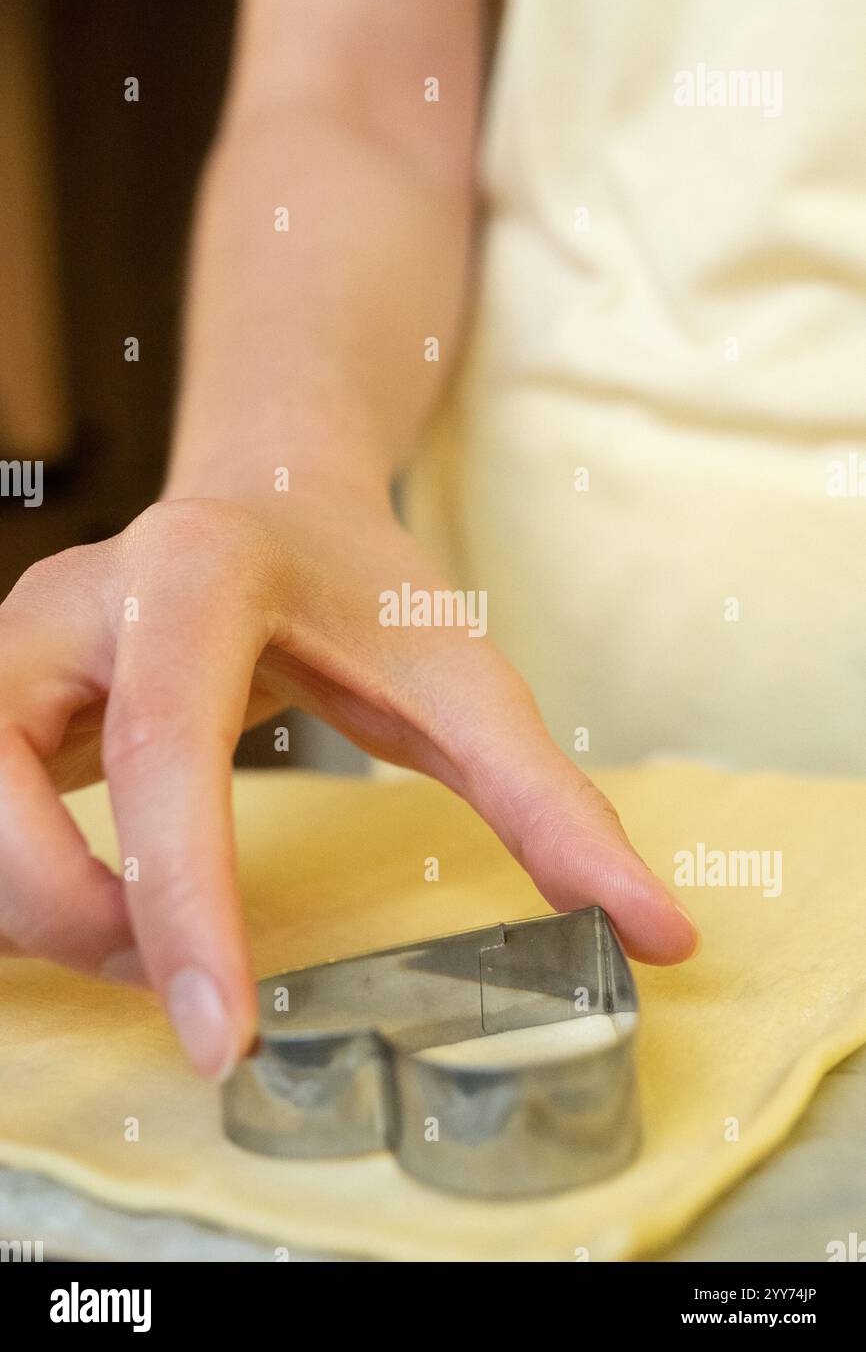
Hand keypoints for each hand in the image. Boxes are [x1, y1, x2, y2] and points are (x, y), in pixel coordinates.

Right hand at [0, 487, 697, 1076]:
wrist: (270, 497)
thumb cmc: (364, 587)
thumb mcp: (465, 679)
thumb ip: (553, 804)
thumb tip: (659, 935)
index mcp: (193, 580)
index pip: (164, 751)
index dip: (182, 902)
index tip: (223, 1039)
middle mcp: (72, 602)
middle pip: (10, 798)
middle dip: (92, 929)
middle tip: (204, 991)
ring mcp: (14, 642)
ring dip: (52, 918)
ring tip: (165, 942)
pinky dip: (30, 890)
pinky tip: (114, 906)